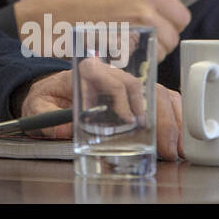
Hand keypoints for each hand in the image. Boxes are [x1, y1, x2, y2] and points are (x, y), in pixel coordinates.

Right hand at [14, 0, 190, 59]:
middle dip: (158, 43)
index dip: (170, 24)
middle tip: (134, 40)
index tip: (158, 29)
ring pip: (158, 54)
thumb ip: (138, 0)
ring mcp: (134, 34)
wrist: (47, 18)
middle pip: (172, 38)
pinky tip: (112, 55)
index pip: (181, 15)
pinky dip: (130, 65)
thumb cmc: (74, 4)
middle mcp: (143, 11)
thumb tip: (159, 12)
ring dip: (145, 55)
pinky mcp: (122, 54)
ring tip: (119, 46)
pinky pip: (139, 65)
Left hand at [18, 69, 183, 160]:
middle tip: (164, 144)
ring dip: (172, 118)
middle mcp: (110, 73)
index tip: (131, 120)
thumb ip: (48, 118)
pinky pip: (162, 98)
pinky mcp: (135, 94)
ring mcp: (125, 82)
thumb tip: (65, 128)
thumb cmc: (46, 98)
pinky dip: (175, 115)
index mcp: (87, 72)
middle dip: (157, 116)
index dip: (124, 100)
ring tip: (177, 146)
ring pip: (157, 91)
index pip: (114, 79)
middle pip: (141, 87)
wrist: (49, 91)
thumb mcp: (38, 107)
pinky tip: (180, 134)